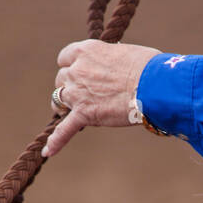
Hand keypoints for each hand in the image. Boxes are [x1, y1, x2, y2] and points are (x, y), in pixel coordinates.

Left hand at [43, 40, 162, 157]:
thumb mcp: (125, 53)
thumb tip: (117, 67)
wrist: (153, 85)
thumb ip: (112, 60)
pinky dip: (56, 141)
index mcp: (85, 51)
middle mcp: (77, 70)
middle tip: (83, 94)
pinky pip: (65, 130)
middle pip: (61, 79)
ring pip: (58, 100)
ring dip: (63, 106)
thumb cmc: (148, 67)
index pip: (65, 58)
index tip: (80, 72)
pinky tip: (49, 151)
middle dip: (70, 86)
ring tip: (68, 113)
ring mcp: (78, 93)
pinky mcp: (84, 114)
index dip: (72, 67)